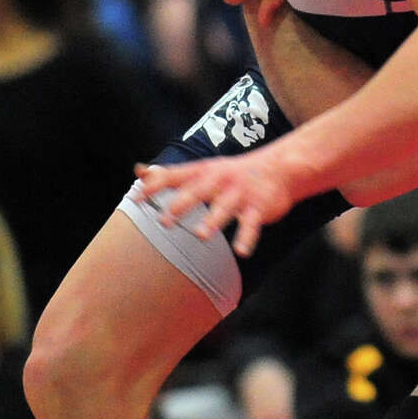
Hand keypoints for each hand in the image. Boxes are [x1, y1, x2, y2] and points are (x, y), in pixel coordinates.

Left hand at [134, 150, 296, 256]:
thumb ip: (171, 173)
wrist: (280, 167)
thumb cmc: (232, 173)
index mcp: (203, 171)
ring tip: (201, 236)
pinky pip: (251, 224)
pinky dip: (247, 238)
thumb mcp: (202, 169)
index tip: (137, 198)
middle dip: (181, 204)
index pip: (176, 175)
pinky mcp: (258, 208)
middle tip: (164, 221)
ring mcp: (240, 194)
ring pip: (225, 207)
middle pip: (198, 191)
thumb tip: (139, 171)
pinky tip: (241, 251)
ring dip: (213, 220)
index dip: (156, 185)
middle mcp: (220, 180)